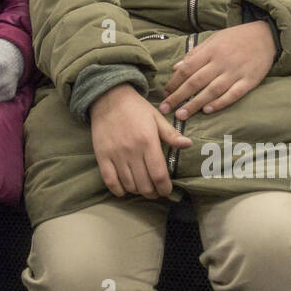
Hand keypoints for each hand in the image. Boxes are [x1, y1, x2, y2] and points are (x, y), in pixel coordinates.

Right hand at [89, 84, 191, 198]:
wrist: (108, 97)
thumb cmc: (136, 108)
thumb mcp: (156, 118)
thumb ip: (171, 134)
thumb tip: (188, 145)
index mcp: (148, 141)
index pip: (159, 175)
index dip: (165, 188)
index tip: (167, 191)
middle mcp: (132, 151)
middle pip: (145, 185)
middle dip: (153, 193)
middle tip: (155, 191)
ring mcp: (115, 155)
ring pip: (129, 185)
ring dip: (138, 191)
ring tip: (142, 188)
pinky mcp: (102, 156)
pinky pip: (110, 181)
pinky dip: (118, 190)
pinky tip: (124, 189)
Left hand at [158, 21, 274, 118]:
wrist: (266, 35)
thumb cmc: (236, 38)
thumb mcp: (213, 40)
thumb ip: (195, 54)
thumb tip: (176, 68)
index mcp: (211, 51)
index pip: (187, 68)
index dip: (174, 82)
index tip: (165, 93)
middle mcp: (222, 62)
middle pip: (196, 81)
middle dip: (179, 96)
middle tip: (166, 109)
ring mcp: (236, 72)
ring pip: (212, 90)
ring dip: (195, 104)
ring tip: (182, 115)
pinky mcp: (250, 81)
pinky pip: (233, 94)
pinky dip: (220, 103)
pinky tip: (208, 110)